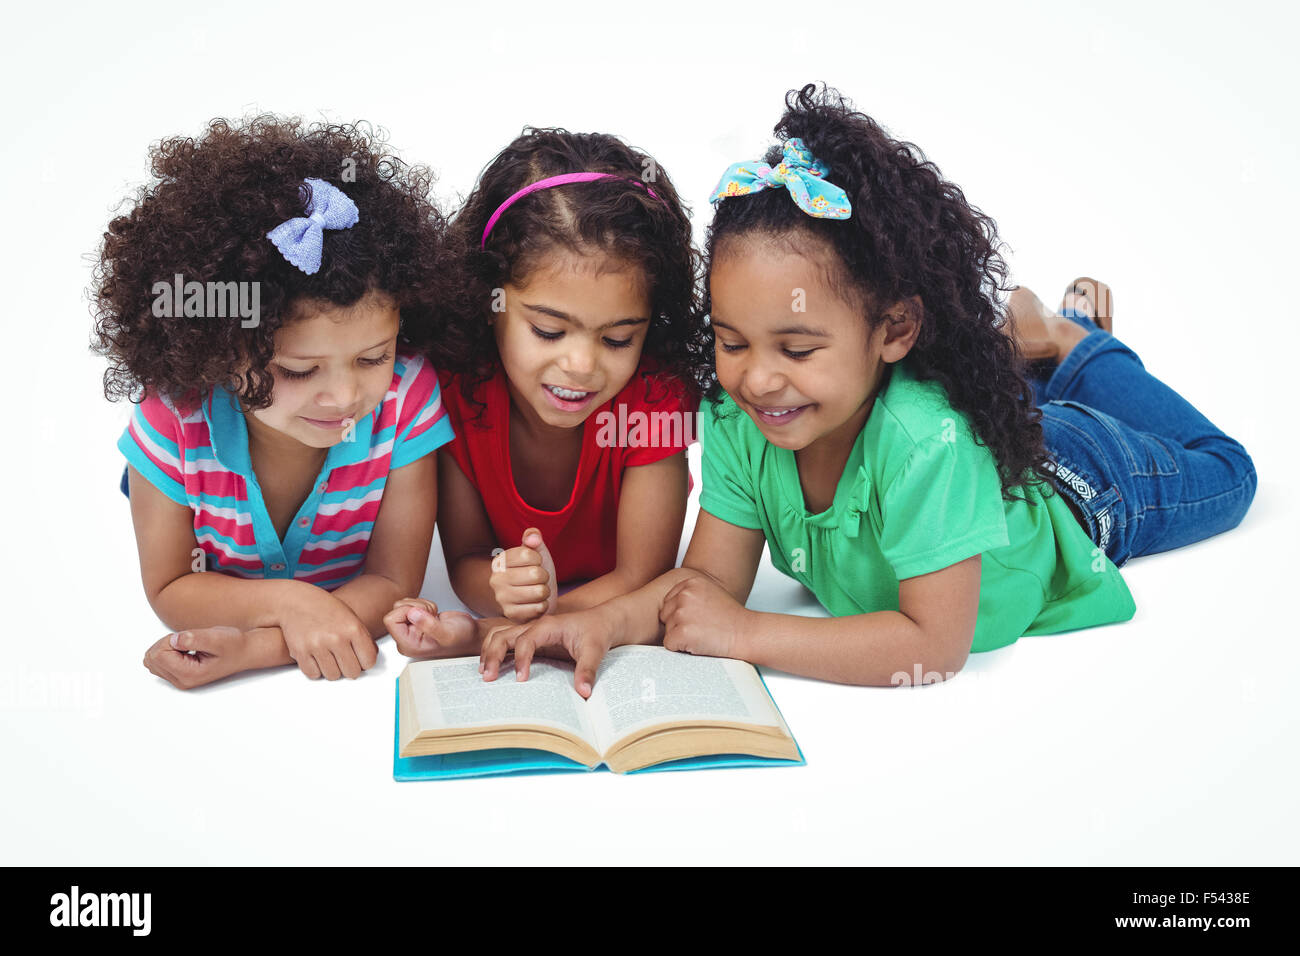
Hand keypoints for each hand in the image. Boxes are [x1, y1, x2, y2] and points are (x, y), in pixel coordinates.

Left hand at [143, 626, 252, 689]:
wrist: (245, 652)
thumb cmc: (233, 645)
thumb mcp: (216, 638)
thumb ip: (194, 638)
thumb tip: (174, 640)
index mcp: (188, 674)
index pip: (158, 655)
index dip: (169, 640)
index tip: (188, 638)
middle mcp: (180, 681)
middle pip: (152, 658)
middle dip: (166, 644)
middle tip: (189, 641)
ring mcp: (178, 679)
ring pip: (152, 660)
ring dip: (166, 647)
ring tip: (188, 645)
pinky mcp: (178, 675)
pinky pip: (158, 662)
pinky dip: (167, 651)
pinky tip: (185, 649)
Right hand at [280, 591, 377, 679]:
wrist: (296, 601)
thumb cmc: (326, 609)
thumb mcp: (351, 618)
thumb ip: (363, 638)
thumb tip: (371, 659)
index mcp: (353, 628)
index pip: (369, 661)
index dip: (365, 662)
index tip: (359, 657)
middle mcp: (336, 638)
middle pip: (352, 672)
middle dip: (349, 668)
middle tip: (343, 658)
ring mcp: (317, 646)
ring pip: (333, 676)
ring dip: (332, 669)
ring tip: (329, 656)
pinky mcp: (300, 652)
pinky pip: (314, 675)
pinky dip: (315, 670)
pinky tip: (316, 657)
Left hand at [384, 598, 478, 657]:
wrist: (471, 633)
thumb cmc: (462, 639)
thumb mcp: (447, 634)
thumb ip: (429, 625)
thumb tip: (411, 613)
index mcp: (407, 645)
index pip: (390, 620)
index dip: (406, 611)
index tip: (422, 615)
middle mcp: (405, 637)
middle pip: (395, 609)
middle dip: (415, 607)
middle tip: (430, 616)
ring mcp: (410, 628)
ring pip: (403, 604)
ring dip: (421, 605)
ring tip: (434, 616)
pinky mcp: (415, 619)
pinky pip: (411, 603)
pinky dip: (424, 604)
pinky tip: (434, 615)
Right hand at [478, 607, 613, 698]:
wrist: (603, 621)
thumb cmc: (597, 632)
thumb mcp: (595, 651)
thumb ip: (588, 670)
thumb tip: (584, 693)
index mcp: (548, 626)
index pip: (525, 640)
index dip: (520, 659)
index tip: (521, 679)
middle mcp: (535, 626)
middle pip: (504, 634)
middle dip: (493, 654)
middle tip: (487, 678)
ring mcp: (531, 631)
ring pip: (501, 635)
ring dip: (489, 651)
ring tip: (483, 672)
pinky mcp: (532, 639)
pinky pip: (507, 642)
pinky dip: (496, 652)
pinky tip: (492, 668)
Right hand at [490, 527, 557, 622]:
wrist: (529, 599)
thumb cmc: (533, 572)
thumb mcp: (535, 553)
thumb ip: (533, 538)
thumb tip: (533, 536)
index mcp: (500, 561)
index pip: (528, 554)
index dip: (539, 559)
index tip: (534, 564)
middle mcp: (496, 579)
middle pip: (536, 573)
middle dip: (543, 576)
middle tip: (538, 580)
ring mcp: (502, 599)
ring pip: (539, 591)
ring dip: (544, 591)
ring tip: (537, 591)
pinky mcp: (511, 615)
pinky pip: (539, 608)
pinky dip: (543, 606)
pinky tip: (535, 604)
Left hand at [660, 573, 750, 659]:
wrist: (747, 634)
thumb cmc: (731, 618)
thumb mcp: (710, 593)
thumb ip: (689, 594)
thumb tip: (668, 603)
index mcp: (690, 582)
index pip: (668, 601)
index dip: (681, 614)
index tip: (699, 618)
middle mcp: (684, 594)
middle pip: (665, 615)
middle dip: (678, 625)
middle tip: (701, 628)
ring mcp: (683, 613)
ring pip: (667, 630)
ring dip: (681, 637)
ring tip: (703, 634)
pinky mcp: (682, 632)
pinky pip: (669, 644)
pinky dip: (681, 648)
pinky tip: (699, 643)